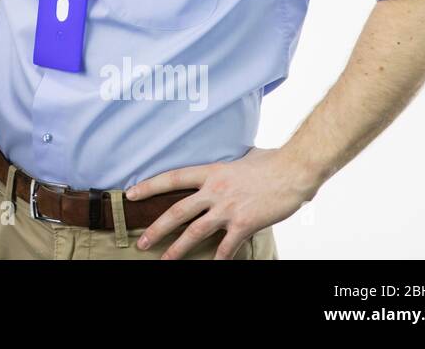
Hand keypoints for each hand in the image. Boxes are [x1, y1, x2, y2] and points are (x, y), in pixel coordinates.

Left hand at [125, 146, 317, 258]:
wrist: (294, 169)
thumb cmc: (272, 161)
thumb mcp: (242, 157)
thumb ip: (228, 165)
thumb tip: (228, 164)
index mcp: (211, 172)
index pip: (172, 178)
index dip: (149, 186)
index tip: (130, 194)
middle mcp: (214, 191)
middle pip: (177, 212)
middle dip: (156, 229)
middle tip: (141, 243)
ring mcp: (228, 209)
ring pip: (195, 232)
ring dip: (177, 249)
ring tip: (163, 260)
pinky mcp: (244, 224)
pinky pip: (227, 247)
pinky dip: (218, 260)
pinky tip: (210, 267)